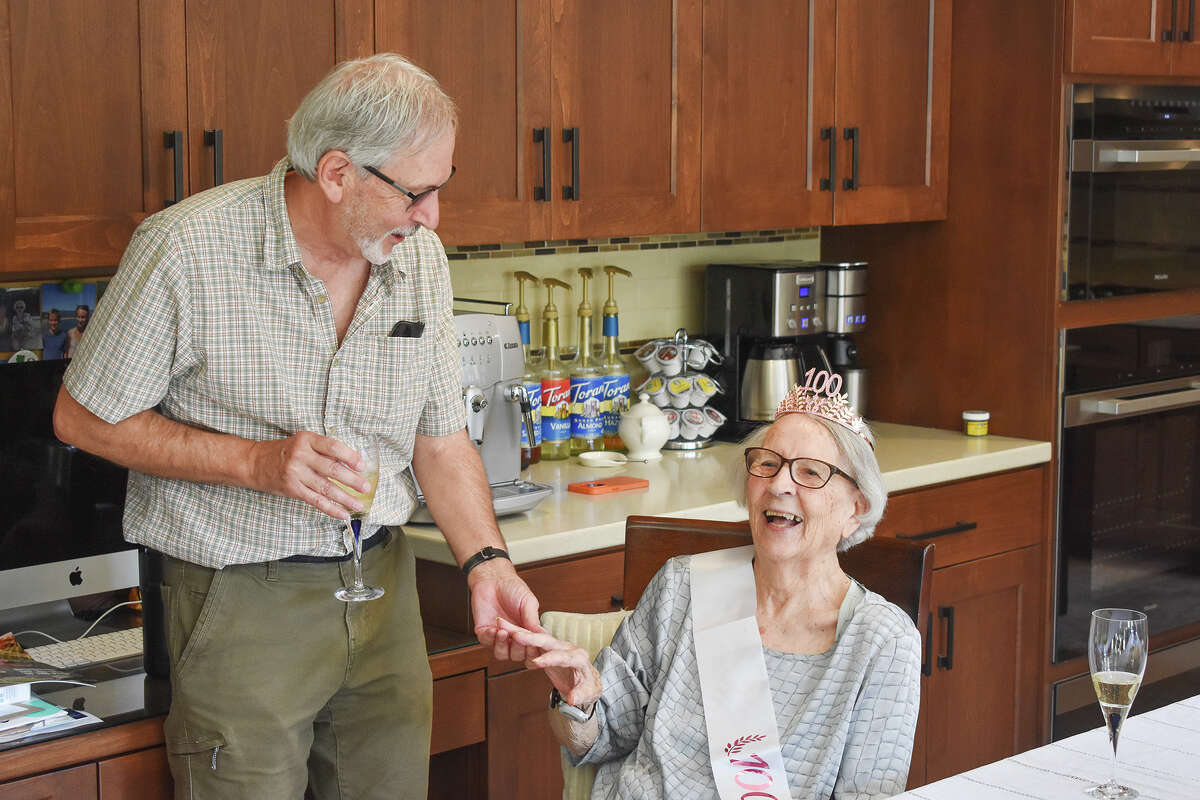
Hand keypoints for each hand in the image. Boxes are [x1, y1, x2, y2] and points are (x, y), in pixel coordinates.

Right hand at [247, 431, 369, 519]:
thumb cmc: (284, 451)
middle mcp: (301, 456)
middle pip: (332, 469)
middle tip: (366, 488)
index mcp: (306, 440)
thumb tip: (351, 463)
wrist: (255, 462)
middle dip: (352, 480)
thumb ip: (323, 451)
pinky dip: (331, 509)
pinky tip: (343, 514)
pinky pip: (316, 501)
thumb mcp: (303, 442)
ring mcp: (296, 473)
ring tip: (358, 504)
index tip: (361, 465)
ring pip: (326, 488)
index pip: (333, 447)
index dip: (350, 456)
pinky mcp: (292, 489)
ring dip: (345, 498)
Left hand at [469, 563, 542, 661]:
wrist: (493, 578)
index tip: (533, 643)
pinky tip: (493, 629)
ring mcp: (497, 636)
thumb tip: (544, 636)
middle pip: (517, 655)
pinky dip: (490, 638)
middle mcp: (512, 637)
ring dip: (502, 645)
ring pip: (501, 654)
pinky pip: (486, 643)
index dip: (532, 649)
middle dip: (518, 647)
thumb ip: (533, 620)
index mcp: (526, 631)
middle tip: (517, 636)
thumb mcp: (528, 603)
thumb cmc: (512, 588)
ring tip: (504, 632)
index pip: (531, 649)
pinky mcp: (483, 632)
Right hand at [497, 619, 602, 709]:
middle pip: (548, 641)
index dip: (550, 659)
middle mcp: (567, 648)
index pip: (564, 657)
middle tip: (515, 634)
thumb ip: (580, 695)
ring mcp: (556, 646)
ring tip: (502, 624)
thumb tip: (571, 699)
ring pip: (536, 637)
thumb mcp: (589, 693)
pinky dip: (518, 636)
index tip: (535, 662)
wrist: (586, 679)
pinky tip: (504, 631)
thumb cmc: (589, 686)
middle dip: (531, 638)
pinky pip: (531, 642)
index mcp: (578, 658)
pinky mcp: (547, 648)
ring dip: (519, 631)